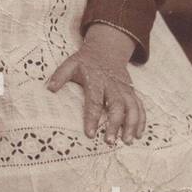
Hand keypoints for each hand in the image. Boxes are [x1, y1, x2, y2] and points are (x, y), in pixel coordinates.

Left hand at [46, 24, 145, 144]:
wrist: (106, 50)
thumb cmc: (85, 61)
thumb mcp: (71, 63)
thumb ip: (60, 75)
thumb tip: (50, 88)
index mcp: (96, 80)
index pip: (95, 101)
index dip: (92, 118)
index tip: (90, 133)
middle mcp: (113, 85)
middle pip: (117, 105)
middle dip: (115, 124)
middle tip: (109, 141)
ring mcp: (124, 89)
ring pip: (132, 107)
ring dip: (131, 124)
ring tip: (126, 141)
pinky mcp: (131, 91)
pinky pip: (140, 106)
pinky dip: (141, 120)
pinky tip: (138, 134)